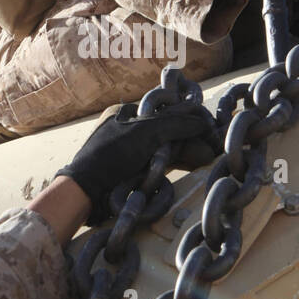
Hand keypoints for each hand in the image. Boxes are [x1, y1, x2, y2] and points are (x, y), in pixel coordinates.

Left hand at [56, 101, 217, 222]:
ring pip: (168, 147)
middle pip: (169, 128)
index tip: (206, 123)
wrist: (88, 189)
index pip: (166, 108)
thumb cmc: (111, 154)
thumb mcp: (145, 132)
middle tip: (211, 142)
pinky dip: (178, 162)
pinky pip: (162, 163)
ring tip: (208, 153)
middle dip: (190, 135)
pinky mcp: (136, 171)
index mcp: (129, 113)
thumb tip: (201, 122)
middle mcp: (132, 129)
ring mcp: (134, 151)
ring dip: (187, 150)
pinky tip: (194, 162)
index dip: (187, 115)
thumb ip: (174, 123)